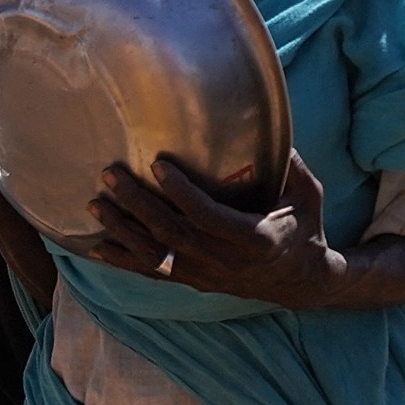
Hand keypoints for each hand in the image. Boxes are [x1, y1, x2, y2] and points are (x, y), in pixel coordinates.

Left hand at [86, 151, 338, 305]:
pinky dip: (123, 260)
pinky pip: (153, 274)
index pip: (208, 216)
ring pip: (156, 256)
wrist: (301, 280)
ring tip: (96, 204)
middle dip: (137, 203)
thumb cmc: (304, 226)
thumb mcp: (308, 193)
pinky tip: (97, 247)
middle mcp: (227, 262)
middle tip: (110, 175)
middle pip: (172, 233)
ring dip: (122, 230)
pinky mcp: (195, 282)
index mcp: (256, 239)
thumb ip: (289, 163)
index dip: (180, 192)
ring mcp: (207, 275)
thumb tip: (267, 123)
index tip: (157, 165)